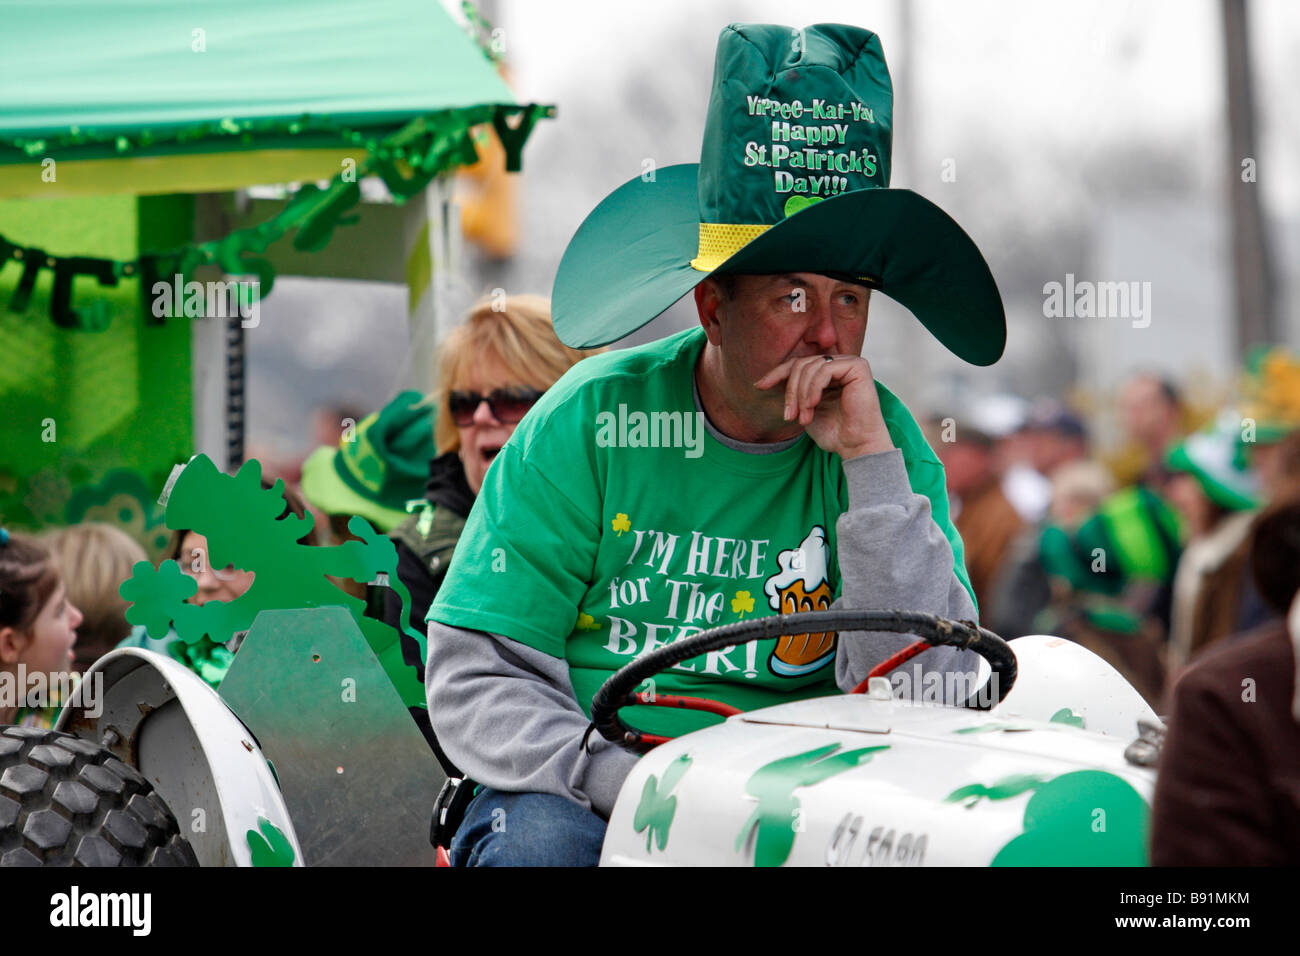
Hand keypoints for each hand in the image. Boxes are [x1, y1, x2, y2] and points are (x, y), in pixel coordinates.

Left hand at [754, 354, 893, 459]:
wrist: (855, 446)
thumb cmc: (833, 432)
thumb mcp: (804, 408)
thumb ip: (792, 392)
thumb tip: (764, 379)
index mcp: (827, 372)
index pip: (797, 364)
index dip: (777, 373)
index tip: (759, 386)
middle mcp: (838, 364)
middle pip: (801, 365)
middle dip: (790, 391)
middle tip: (788, 416)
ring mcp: (849, 363)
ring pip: (810, 367)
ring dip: (801, 394)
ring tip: (803, 417)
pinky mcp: (858, 366)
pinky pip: (824, 370)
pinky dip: (813, 389)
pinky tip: (813, 405)